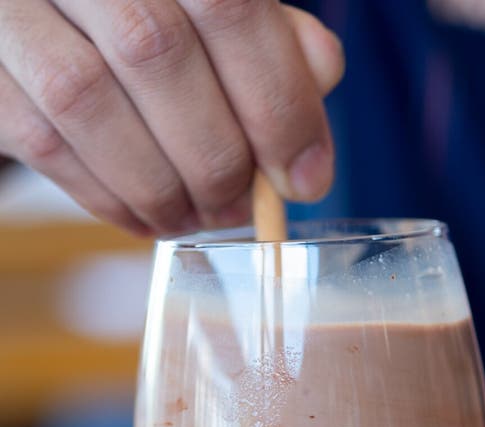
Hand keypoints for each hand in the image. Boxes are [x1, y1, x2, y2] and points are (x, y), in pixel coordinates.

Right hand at [0, 1, 343, 234]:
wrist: (41, 16)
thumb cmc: (140, 15)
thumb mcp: (209, 8)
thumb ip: (267, 33)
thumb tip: (323, 76)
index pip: (227, 7)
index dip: (277, 103)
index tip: (305, 178)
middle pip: (156, 53)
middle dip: (215, 156)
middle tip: (242, 208)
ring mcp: (15, 8)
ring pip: (87, 100)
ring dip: (160, 185)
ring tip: (197, 217)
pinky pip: (44, 142)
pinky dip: (107, 197)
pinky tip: (147, 217)